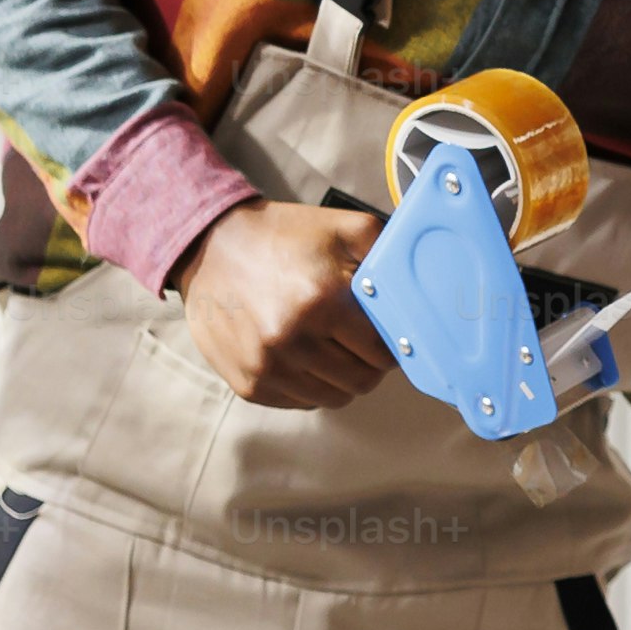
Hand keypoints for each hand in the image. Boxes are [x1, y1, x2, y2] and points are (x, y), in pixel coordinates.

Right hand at [174, 199, 388, 407]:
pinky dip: (310, 385)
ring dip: (341, 378)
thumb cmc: (283, 237)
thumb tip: (421, 287)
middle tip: (359, 342)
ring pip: (334, 397)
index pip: (384, 353)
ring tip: (331, 347)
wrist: (209, 246)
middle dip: (369, 364)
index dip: (390, 346)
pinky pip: (301, 402)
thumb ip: (387, 253)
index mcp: (323, 301)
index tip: (384, 335)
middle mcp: (292, 339)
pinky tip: (303, 355)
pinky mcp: (248, 384)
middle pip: (362, 381)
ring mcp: (267, 367)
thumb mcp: (342, 227)